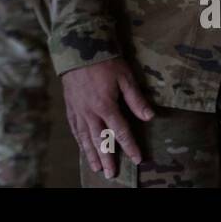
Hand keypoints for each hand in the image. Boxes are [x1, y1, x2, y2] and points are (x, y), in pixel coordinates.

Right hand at [62, 58, 153, 179]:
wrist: (78, 47)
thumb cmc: (105, 61)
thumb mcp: (125, 77)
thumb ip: (135, 99)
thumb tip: (150, 117)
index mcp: (106, 105)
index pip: (120, 132)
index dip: (130, 147)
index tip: (137, 160)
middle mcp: (90, 112)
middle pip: (100, 140)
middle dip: (107, 158)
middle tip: (111, 174)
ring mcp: (78, 109)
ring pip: (85, 137)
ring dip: (91, 154)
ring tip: (96, 168)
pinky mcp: (70, 105)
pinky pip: (74, 126)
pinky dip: (78, 139)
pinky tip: (81, 146)